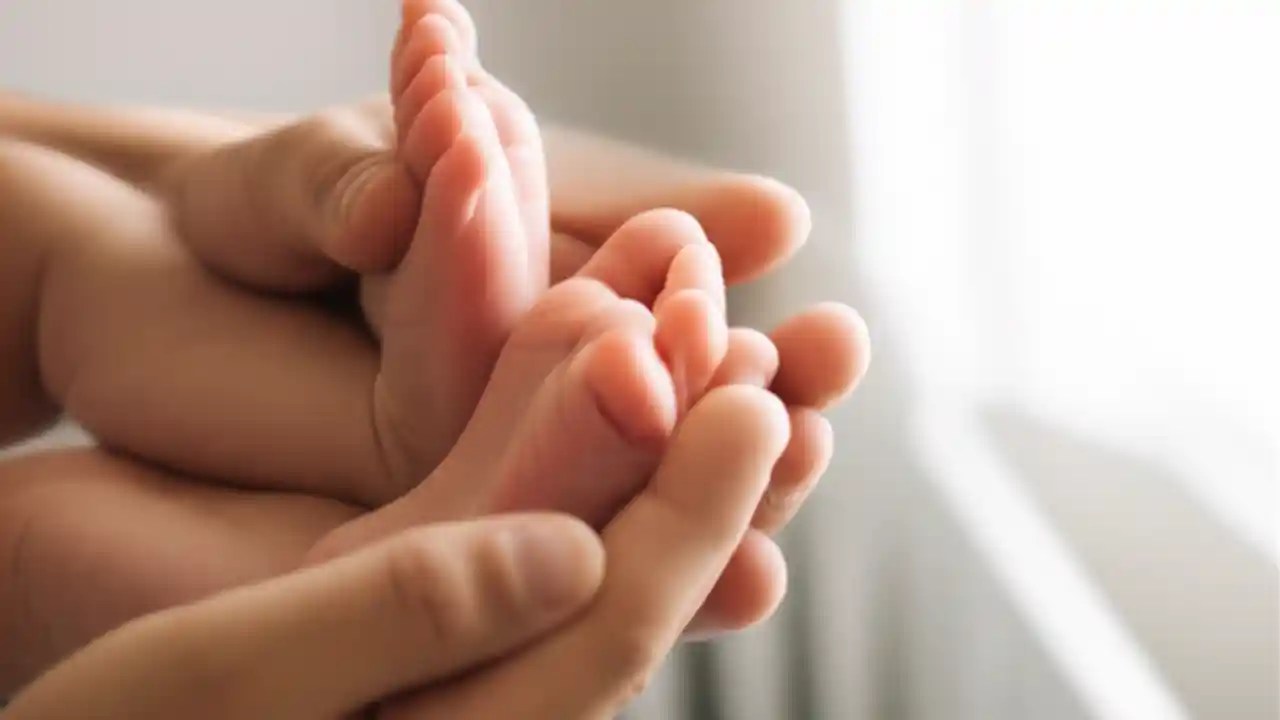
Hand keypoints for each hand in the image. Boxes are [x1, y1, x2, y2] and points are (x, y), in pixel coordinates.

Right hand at [6, 387, 789, 717]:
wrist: (64, 707)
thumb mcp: (228, 679)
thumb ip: (408, 617)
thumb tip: (574, 554)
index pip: (613, 620)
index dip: (697, 509)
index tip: (760, 401)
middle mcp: (489, 689)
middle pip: (631, 561)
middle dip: (711, 451)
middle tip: (795, 349)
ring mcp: (467, 634)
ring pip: (589, 514)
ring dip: (656, 410)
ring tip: (719, 313)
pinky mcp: (431, 585)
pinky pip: (519, 492)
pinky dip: (562, 408)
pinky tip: (601, 328)